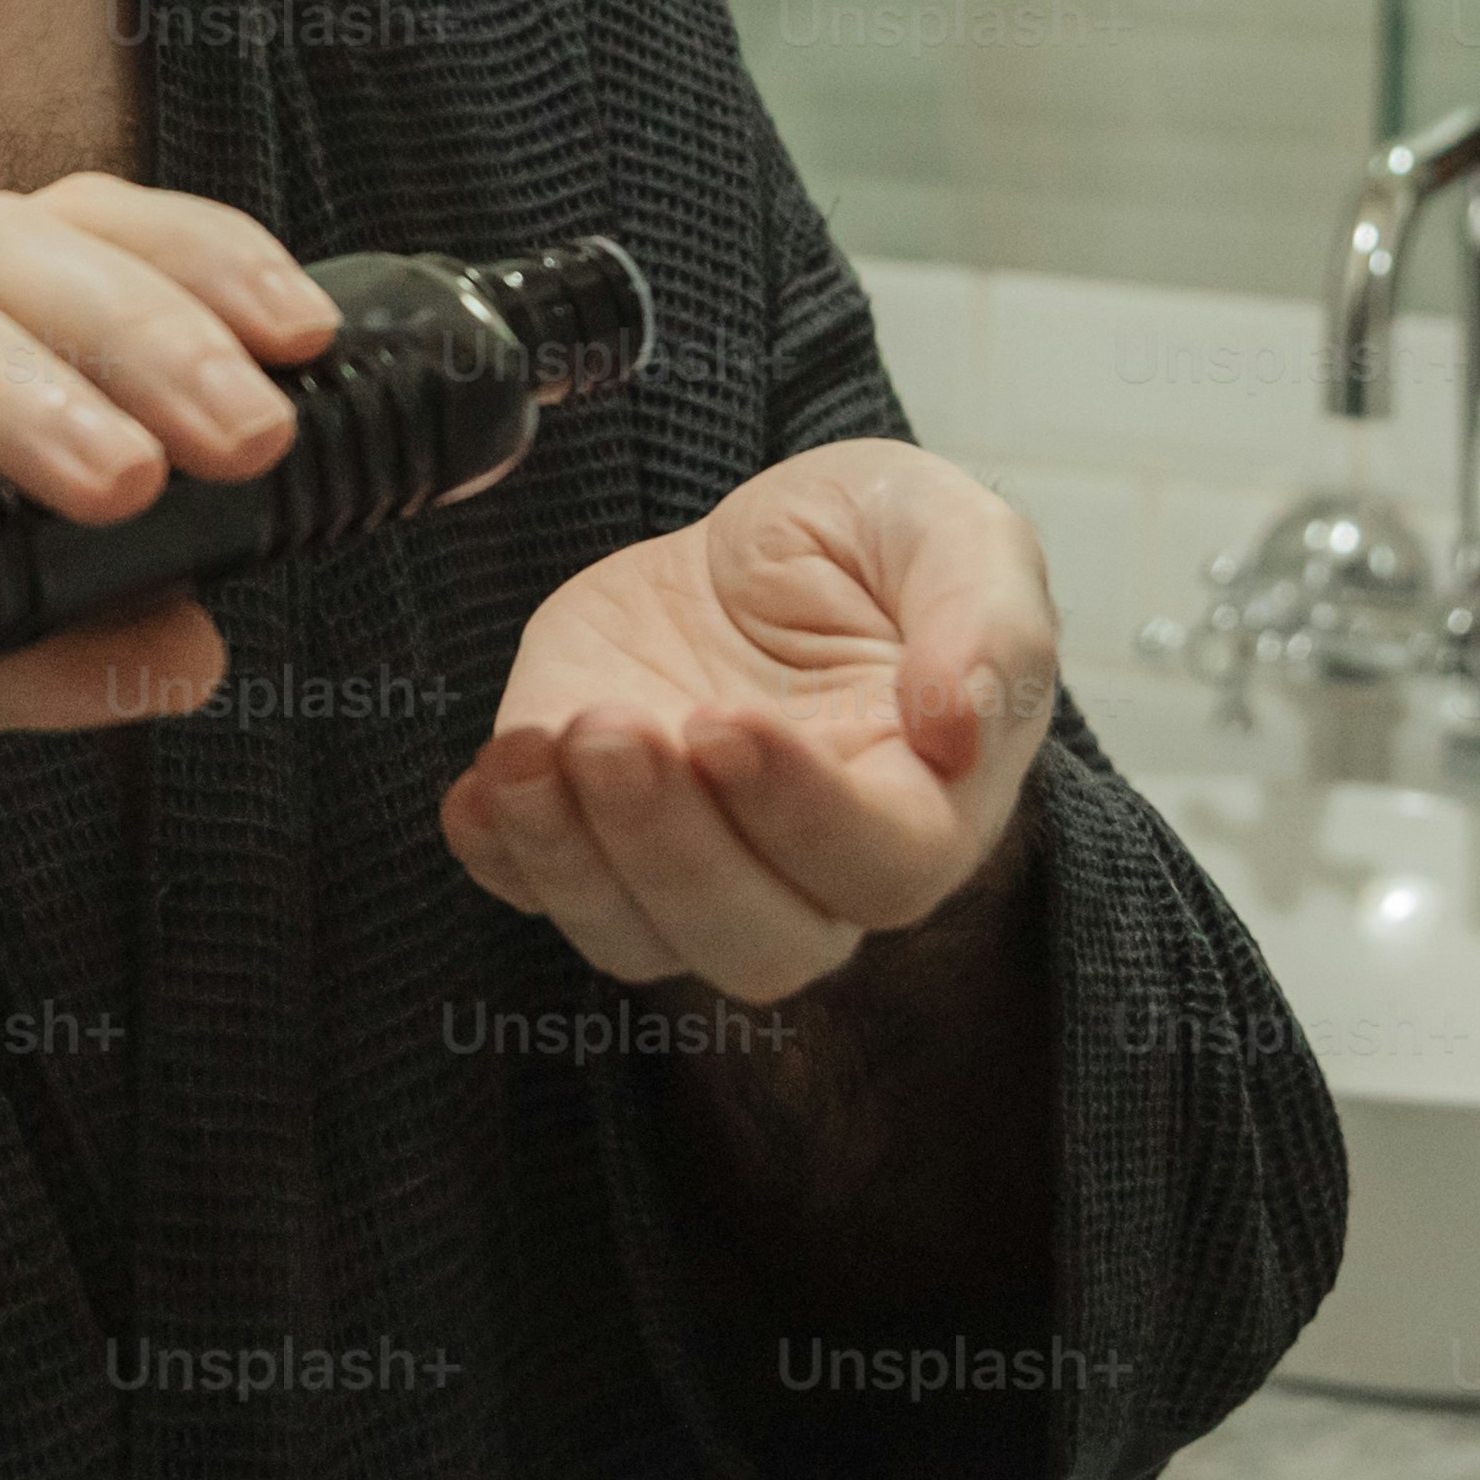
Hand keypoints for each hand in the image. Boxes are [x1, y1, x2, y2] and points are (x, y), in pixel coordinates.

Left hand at [444, 439, 1055, 1006]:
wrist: (754, 543)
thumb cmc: (873, 550)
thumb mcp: (955, 536)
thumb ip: (989, 624)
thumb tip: (957, 728)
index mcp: (925, 808)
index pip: (880, 868)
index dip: (801, 814)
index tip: (729, 720)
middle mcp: (807, 870)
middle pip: (756, 944)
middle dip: (673, 851)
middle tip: (615, 732)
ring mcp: (688, 859)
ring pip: (637, 939)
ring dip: (574, 858)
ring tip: (535, 746)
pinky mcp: (590, 828)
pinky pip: (536, 889)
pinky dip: (502, 851)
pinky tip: (490, 778)